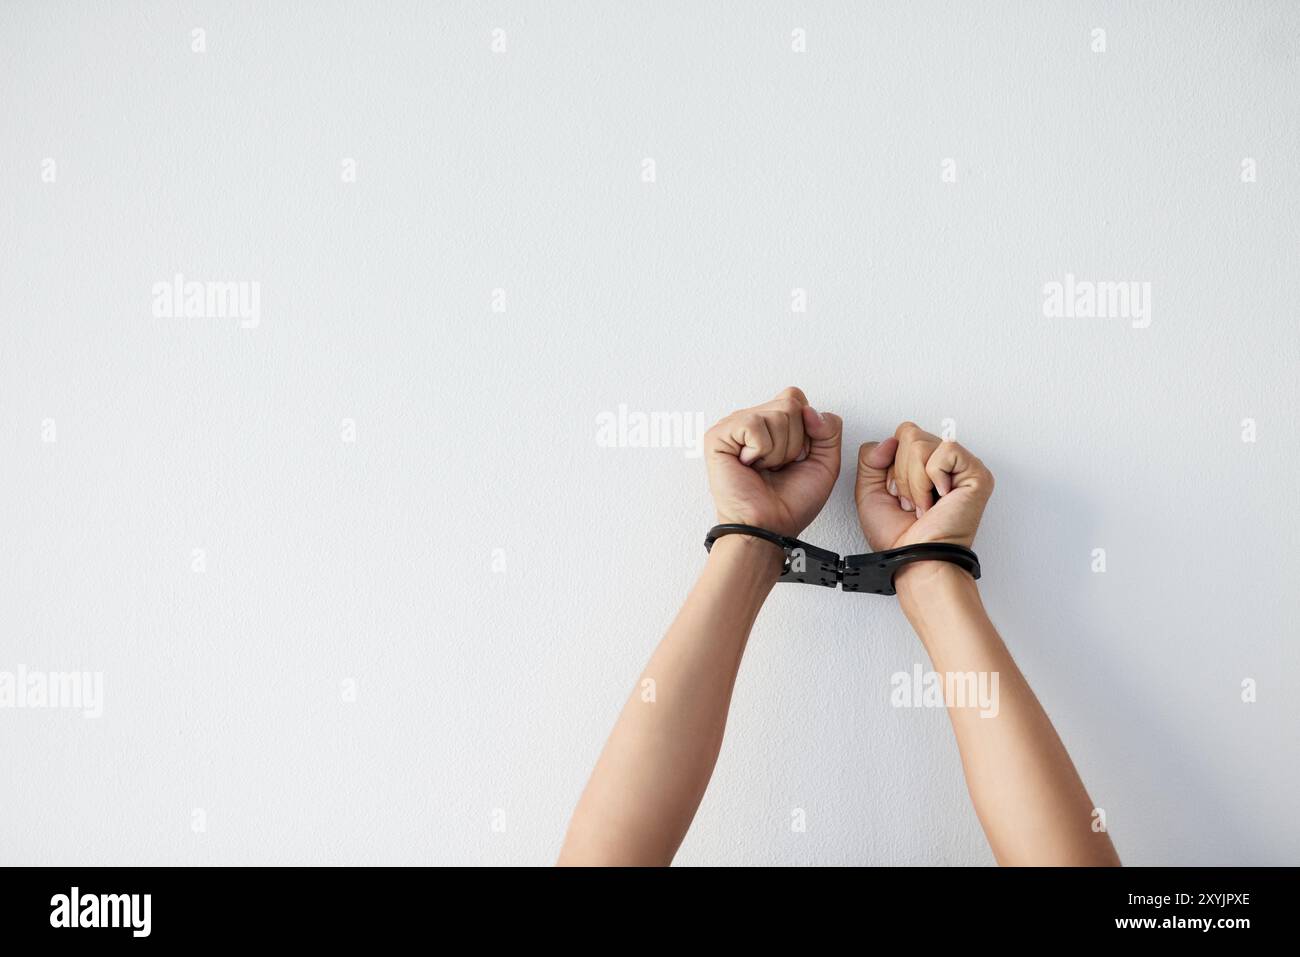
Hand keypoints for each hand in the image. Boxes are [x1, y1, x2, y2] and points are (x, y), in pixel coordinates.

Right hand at [704, 387, 841, 537]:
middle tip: (778, 465)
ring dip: (778, 450)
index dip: (806, 429)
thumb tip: (809, 409)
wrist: (770, 527)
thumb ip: (829, 429)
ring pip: (776, 414)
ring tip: (765, 468)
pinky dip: (761, 451)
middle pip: (790, 401)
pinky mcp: (718, 436)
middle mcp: (751, 420)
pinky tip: (750, 465)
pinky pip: (754, 425)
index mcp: (772, 422)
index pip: (796, 397)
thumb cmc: (790, 502)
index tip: (796, 458)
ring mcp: (733, 426)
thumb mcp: (826, 461)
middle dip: (794, 441)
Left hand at [854, 422, 993, 549]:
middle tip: (912, 503)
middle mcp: (943, 464)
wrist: (916, 560)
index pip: (900, 437)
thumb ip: (870, 459)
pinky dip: (933, 477)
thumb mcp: (869, 491)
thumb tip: (889, 440)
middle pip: (909, 434)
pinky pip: (945, 451)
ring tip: (924, 504)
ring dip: (914, 481)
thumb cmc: (898, 537)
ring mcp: (962, 467)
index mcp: (922, 465)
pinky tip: (940, 498)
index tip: (897, 496)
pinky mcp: (976, 474)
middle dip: (901, 473)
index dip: (891, 466)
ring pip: (921, 443)